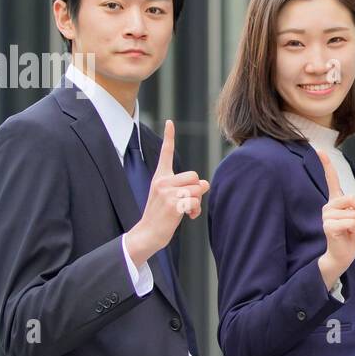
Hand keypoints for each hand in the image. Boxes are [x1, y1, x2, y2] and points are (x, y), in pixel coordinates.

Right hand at [125, 120, 209, 266]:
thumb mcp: (172, 198)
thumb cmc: (163, 216)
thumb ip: (187, 188)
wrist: (148, 233)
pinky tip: (186, 217)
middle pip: (194, 176)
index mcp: (160, 177)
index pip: (166, 153)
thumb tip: (205, 184)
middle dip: (197, 190)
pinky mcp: (173, 203)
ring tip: (187, 210)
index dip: (169, 137)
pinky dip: (195, 211)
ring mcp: (167, 192)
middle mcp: (162, 181)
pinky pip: (195, 201)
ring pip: (197, 189)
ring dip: (197, 202)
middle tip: (188, 202)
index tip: (170, 121)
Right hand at [316, 148, 354, 288]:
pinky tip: (346, 236)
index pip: (332, 180)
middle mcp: (329, 206)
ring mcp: (327, 215)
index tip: (319, 150)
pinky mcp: (328, 225)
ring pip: (354, 212)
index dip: (326, 165)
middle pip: (353, 198)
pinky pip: (351, 221)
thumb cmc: (352, 238)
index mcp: (337, 202)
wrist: (344, 256)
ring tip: (351, 232)